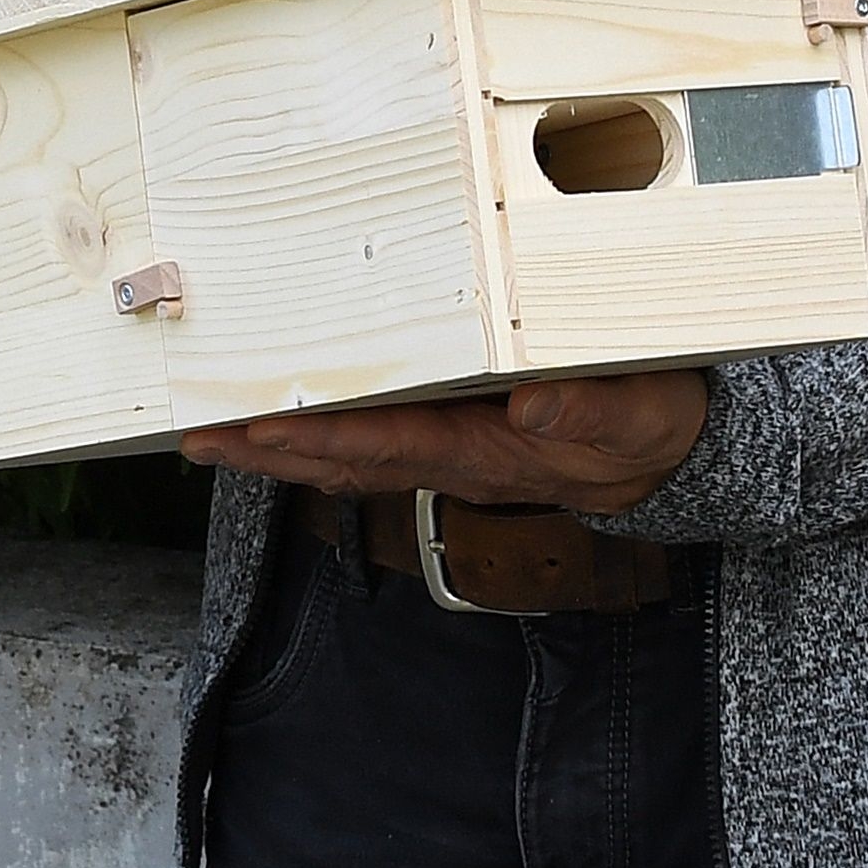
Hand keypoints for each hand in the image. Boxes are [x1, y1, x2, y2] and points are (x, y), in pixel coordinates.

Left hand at [184, 371, 710, 512]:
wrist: (667, 453)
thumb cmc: (650, 424)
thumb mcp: (640, 415)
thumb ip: (592, 410)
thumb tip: (532, 406)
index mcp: (491, 450)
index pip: (393, 443)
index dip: (325, 436)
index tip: (265, 424)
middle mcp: (455, 460)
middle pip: (347, 461)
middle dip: (271, 452)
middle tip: (199, 437)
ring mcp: (449, 454)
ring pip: (348, 457)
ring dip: (279, 449)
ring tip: (212, 434)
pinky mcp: (451, 439)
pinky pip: (369, 443)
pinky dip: (316, 436)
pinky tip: (280, 425)